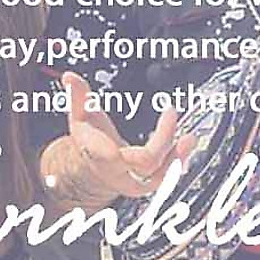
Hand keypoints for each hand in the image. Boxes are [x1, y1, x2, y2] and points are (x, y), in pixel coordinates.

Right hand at [58, 71, 194, 202]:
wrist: (94, 169)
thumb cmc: (90, 140)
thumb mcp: (80, 117)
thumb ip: (78, 97)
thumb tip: (70, 77)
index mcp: (99, 156)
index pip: (110, 157)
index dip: (119, 151)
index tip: (125, 138)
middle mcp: (118, 172)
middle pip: (145, 162)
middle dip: (162, 138)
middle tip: (171, 113)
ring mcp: (134, 181)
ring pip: (160, 176)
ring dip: (177, 155)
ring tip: (189, 137)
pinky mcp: (148, 183)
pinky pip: (167, 177)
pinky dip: (178, 161)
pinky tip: (187, 145)